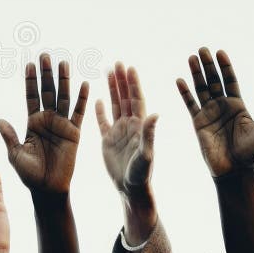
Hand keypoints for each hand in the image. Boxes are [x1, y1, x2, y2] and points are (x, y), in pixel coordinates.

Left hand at [0, 54, 88, 193]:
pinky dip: (82, 99)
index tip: (29, 64)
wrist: (48, 190)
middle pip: (47, 91)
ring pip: (63, 97)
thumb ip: (9, 136)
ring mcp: (62, 125)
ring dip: (63, 81)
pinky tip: (84, 84)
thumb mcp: (15, 154)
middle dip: (46, 74)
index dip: (30, 81)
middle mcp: (48, 120)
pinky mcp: (74, 133)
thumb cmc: (30, 175)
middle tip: (44, 55)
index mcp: (32, 123)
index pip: (31, 96)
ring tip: (63, 63)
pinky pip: (79, 113)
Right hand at [96, 62, 158, 194]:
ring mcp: (118, 132)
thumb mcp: (146, 153)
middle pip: (124, 97)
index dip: (133, 84)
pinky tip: (97, 98)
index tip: (130, 68)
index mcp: (139, 125)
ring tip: (108, 73)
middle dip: (121, 80)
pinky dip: (100, 110)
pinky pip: (102, 121)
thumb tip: (156, 113)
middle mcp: (129, 125)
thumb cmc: (141, 174)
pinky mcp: (107, 140)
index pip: (136, 99)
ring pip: (114, 105)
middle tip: (117, 63)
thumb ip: (149, 133)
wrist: (130, 189)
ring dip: (111, 89)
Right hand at [176, 48, 253, 176]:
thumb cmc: (251, 153)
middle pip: (213, 80)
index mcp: (238, 106)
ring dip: (196, 73)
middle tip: (202, 49)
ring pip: (201, 88)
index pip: (230, 81)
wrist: (234, 171)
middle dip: (208, 65)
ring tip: (191, 57)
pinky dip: (184, 92)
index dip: (225, 67)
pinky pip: (190, 104)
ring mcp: (209, 113)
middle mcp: (222, 106)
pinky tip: (180, 80)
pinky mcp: (198, 122)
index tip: (220, 53)